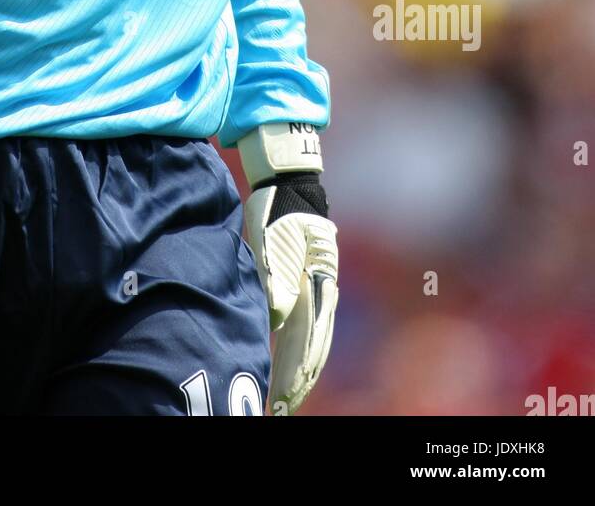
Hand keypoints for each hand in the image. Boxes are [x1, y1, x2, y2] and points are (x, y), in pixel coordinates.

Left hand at [244, 178, 338, 414]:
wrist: (291, 187)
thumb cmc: (279, 211)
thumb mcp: (274, 239)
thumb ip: (276, 276)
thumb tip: (277, 318)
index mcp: (316, 286)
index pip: (305, 341)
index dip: (293, 373)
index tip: (281, 398)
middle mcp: (322, 294)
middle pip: (312, 349)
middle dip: (298, 382)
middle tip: (281, 409)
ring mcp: (318, 292)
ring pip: (314, 343)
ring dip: (302, 373)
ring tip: (289, 399)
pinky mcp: (309, 288)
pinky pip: (309, 330)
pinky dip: (303, 353)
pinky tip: (294, 367)